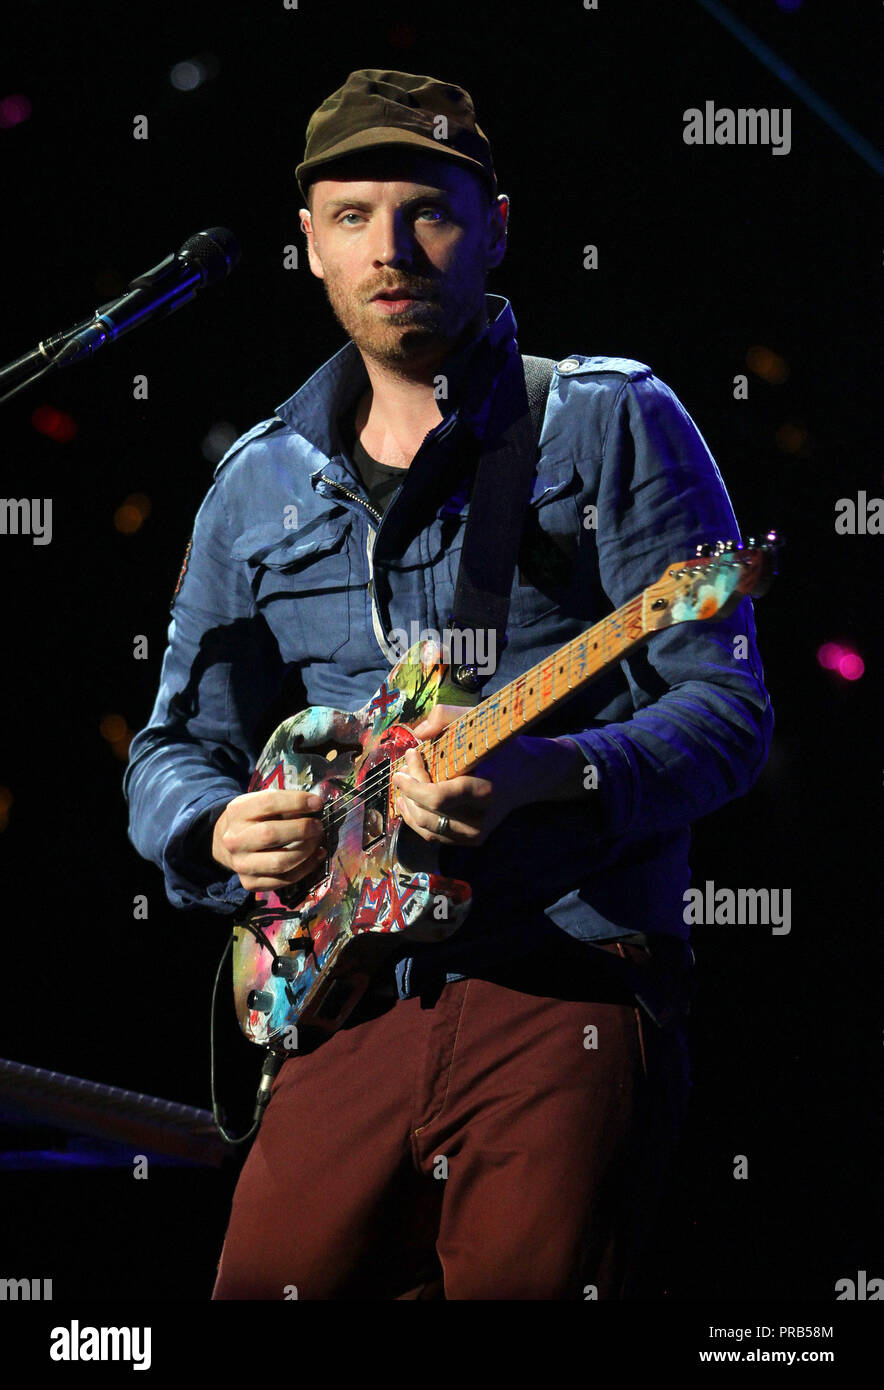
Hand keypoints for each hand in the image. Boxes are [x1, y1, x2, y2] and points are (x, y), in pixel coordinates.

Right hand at [212, 788, 324, 890]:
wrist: (227, 843)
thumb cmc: (252, 820)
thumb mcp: (260, 802)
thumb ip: (284, 803)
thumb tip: (314, 806)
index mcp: (237, 812)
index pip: (268, 803)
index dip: (296, 802)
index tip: (317, 803)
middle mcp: (234, 840)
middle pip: (271, 834)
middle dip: (302, 829)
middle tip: (318, 826)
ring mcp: (241, 864)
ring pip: (279, 862)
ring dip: (306, 851)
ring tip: (317, 841)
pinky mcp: (250, 883)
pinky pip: (284, 880)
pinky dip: (306, 868)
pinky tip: (315, 857)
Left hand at [392, 705, 585, 847]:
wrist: (529, 774)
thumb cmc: (500, 746)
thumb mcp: (479, 722)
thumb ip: (446, 716)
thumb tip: (419, 732)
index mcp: (485, 790)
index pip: (437, 798)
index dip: (413, 784)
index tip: (405, 762)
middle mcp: (481, 819)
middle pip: (428, 814)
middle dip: (409, 790)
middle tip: (404, 769)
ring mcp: (477, 833)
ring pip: (427, 829)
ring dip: (408, 805)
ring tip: (404, 783)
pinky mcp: (472, 840)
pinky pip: (434, 836)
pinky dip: (416, 819)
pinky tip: (408, 802)